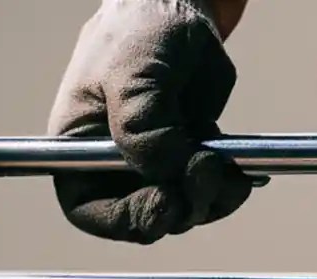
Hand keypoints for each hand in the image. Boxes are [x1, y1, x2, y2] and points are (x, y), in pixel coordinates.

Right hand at [47, 0, 255, 243]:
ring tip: (225, 164)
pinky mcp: (188, 159)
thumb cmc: (140, 30)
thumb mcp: (133, 69)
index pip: (87, 209)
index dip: (123, 220)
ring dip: (208, 199)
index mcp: (78, 149)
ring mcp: (153, 167)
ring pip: (180, 211)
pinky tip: (238, 168)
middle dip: (177, 208)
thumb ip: (141, 121)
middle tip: (205, 171)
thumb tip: (164, 170)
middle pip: (140, 218)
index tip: (163, 202)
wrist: (179, 8)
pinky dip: (226, 188)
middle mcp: (111, 167)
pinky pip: (207, 193)